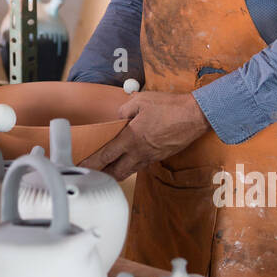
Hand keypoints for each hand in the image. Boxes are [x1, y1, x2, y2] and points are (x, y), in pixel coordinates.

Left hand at [80, 90, 210, 181]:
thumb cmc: (169, 107)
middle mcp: (139, 152)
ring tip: (107, 171)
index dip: (91, 163)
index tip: (80, 167)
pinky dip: (132, 166)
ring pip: (129, 171)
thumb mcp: (141, 101)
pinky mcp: (160, 156)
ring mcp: (151, 157)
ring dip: (117, 173)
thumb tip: (117, 117)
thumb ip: (125, 110)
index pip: (105, 156)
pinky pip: (142, 165)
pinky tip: (130, 160)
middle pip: (116, 172)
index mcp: (131, 139)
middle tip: (92, 175)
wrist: (195, 116)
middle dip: (102, 175)